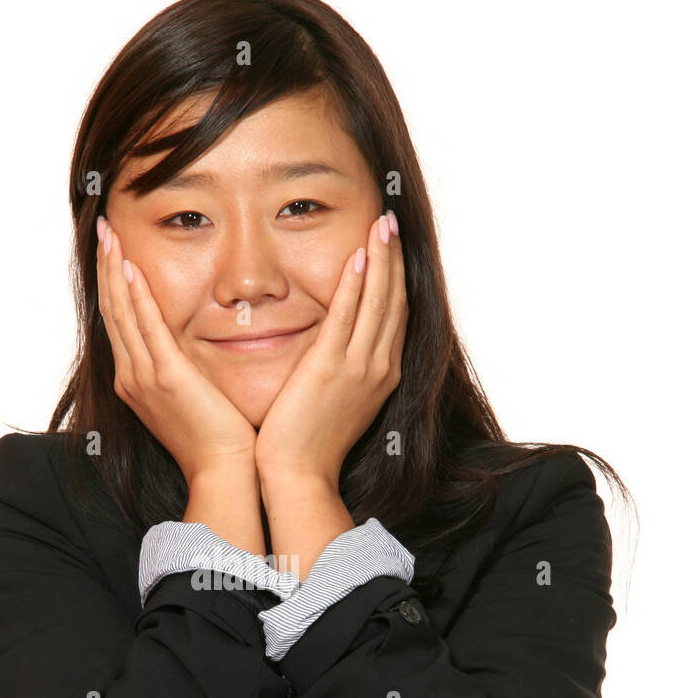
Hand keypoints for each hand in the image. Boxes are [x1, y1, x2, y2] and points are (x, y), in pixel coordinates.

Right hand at [96, 217, 256, 485]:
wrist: (223, 472)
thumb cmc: (216, 440)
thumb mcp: (191, 398)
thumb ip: (182, 370)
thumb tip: (188, 350)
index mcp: (135, 380)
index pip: (119, 321)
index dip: (112, 283)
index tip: (112, 250)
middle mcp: (131, 376)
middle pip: (112, 310)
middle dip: (106, 266)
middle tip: (102, 228)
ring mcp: (145, 377)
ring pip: (122, 312)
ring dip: (115, 269)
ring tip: (109, 234)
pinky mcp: (167, 377)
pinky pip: (147, 327)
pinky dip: (136, 296)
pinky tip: (130, 268)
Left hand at [254, 212, 407, 487]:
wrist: (300, 476)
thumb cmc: (311, 444)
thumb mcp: (339, 402)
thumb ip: (344, 371)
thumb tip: (337, 349)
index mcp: (384, 375)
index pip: (396, 315)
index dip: (396, 278)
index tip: (391, 247)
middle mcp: (380, 367)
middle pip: (395, 300)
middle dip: (394, 258)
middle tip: (390, 222)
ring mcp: (359, 368)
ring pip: (379, 301)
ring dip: (381, 259)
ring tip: (380, 225)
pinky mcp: (331, 368)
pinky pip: (348, 317)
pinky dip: (357, 285)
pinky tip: (357, 257)